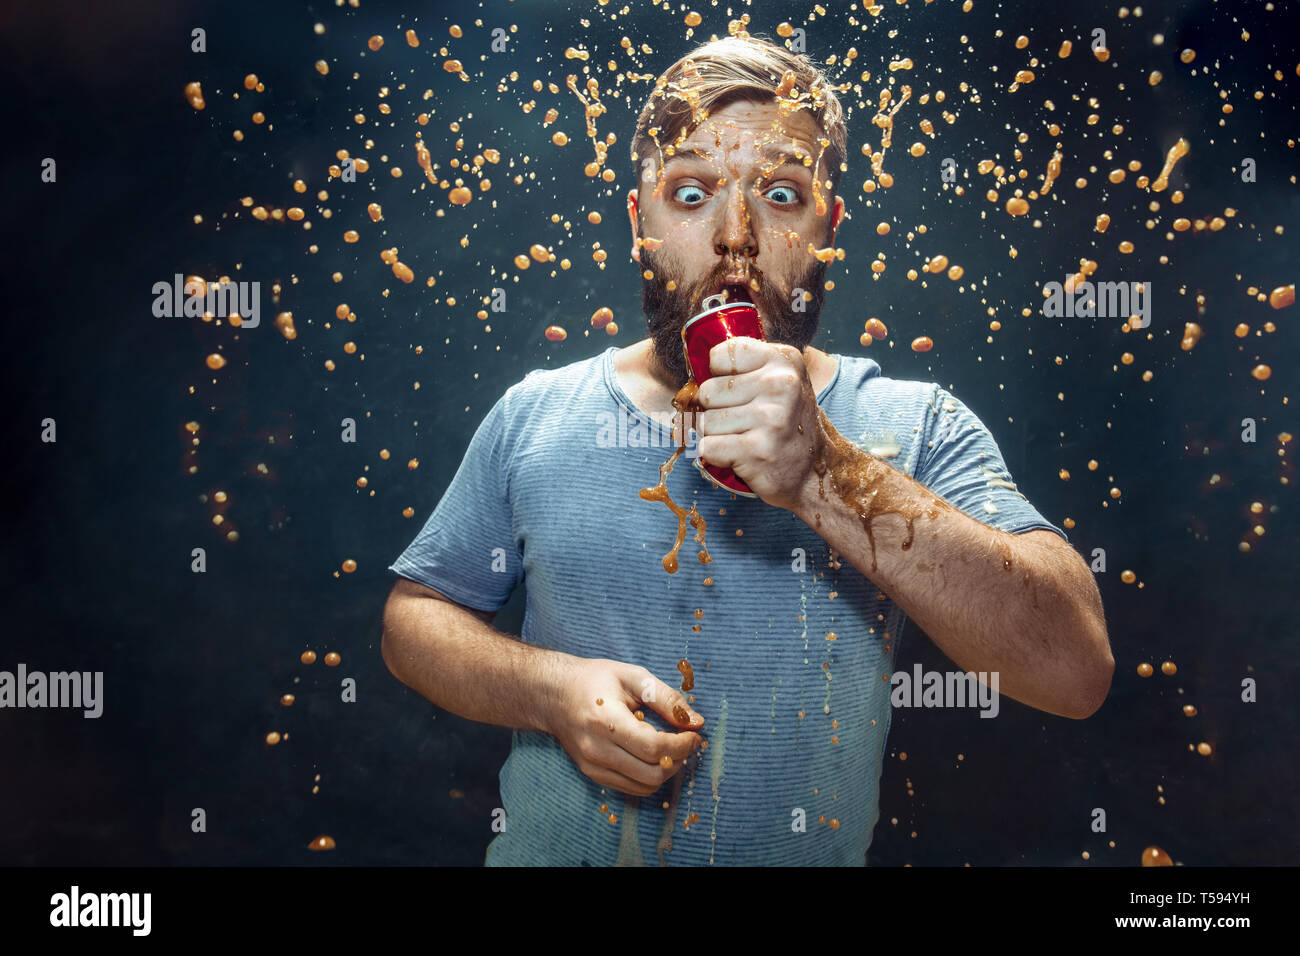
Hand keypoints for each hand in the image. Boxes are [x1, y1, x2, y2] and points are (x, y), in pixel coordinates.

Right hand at [544, 657, 704, 797]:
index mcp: (606, 721)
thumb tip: (697, 722)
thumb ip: (667, 699)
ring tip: (671, 748)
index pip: (654, 748)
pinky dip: (650, 776)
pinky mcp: (592, 775)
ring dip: (666, 771)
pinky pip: (631, 788)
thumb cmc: (595, 680)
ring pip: (644, 786)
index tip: (695, 735)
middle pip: (652, 773)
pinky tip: (652, 756)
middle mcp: (597, 749)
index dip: (682, 745)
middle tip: (687, 741)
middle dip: (679, 759)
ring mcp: (592, 766)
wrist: (554, 694)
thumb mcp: (633, 677)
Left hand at [693, 337, 825, 511]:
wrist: (813, 472)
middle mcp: (781, 385)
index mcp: (784, 361)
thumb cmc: (787, 424)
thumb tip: (696, 374)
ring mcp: (770, 418)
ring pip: (706, 422)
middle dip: (718, 410)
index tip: (739, 391)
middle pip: (708, 391)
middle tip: (746, 422)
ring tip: (746, 438)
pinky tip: (740, 455)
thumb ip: (747, 368)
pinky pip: (708, 447)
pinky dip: (716, 455)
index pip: (719, 356)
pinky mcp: (757, 450)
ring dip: (719, 435)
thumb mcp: (781, 382)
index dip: (719, 376)